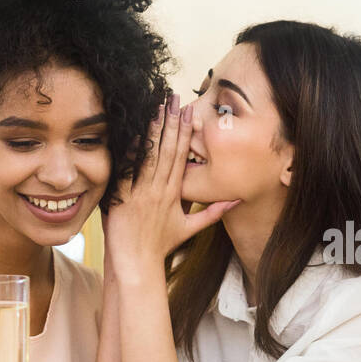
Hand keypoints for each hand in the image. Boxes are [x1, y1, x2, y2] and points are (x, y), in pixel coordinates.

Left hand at [104, 93, 241, 281]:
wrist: (138, 263)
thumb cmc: (160, 246)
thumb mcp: (190, 229)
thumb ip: (214, 213)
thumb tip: (236, 201)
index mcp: (175, 193)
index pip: (181, 156)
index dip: (184, 132)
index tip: (187, 111)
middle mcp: (161, 189)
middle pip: (168, 150)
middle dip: (171, 122)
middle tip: (174, 98)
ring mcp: (142, 193)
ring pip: (150, 156)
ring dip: (154, 130)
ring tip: (156, 107)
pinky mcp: (124, 198)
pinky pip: (128, 170)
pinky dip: (131, 151)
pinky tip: (134, 133)